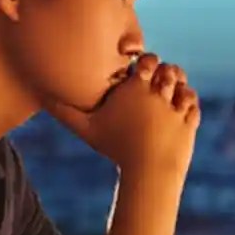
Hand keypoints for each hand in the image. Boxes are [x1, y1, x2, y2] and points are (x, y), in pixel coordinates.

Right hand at [47, 54, 200, 175]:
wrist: (147, 173)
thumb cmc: (115, 149)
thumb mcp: (86, 130)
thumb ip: (65, 111)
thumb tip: (42, 96)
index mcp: (136, 90)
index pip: (147, 60)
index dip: (147, 62)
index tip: (141, 72)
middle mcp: (158, 95)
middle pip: (169, 68)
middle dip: (165, 72)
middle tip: (158, 81)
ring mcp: (176, 108)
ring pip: (183, 84)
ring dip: (178, 85)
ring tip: (169, 92)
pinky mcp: (189, 122)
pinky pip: (193, 103)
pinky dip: (187, 103)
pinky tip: (178, 107)